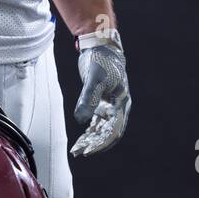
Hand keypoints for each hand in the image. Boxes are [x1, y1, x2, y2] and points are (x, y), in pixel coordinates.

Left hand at [70, 28, 130, 157]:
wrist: (100, 45)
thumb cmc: (101, 60)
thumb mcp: (94, 80)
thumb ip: (87, 99)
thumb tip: (81, 121)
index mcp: (121, 103)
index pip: (113, 130)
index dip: (102, 143)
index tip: (88, 150)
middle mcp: (118, 107)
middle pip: (108, 132)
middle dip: (95, 144)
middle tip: (79, 152)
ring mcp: (110, 105)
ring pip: (102, 129)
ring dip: (91, 139)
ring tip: (77, 149)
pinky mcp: (101, 102)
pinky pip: (97, 122)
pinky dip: (89, 130)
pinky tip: (80, 138)